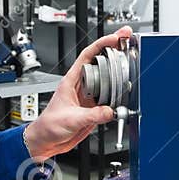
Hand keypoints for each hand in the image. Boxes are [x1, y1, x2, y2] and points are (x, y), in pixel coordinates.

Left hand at [23, 26, 133, 160]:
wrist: (46, 141)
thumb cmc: (48, 126)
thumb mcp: (71, 119)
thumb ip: (92, 115)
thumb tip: (110, 111)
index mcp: (72, 81)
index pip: (88, 55)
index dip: (103, 43)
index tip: (116, 38)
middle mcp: (82, 86)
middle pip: (102, 63)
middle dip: (116, 52)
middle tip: (129, 44)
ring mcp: (89, 97)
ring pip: (109, 81)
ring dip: (120, 74)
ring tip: (132, 66)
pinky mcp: (94, 109)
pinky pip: (110, 99)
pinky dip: (120, 96)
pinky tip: (126, 95)